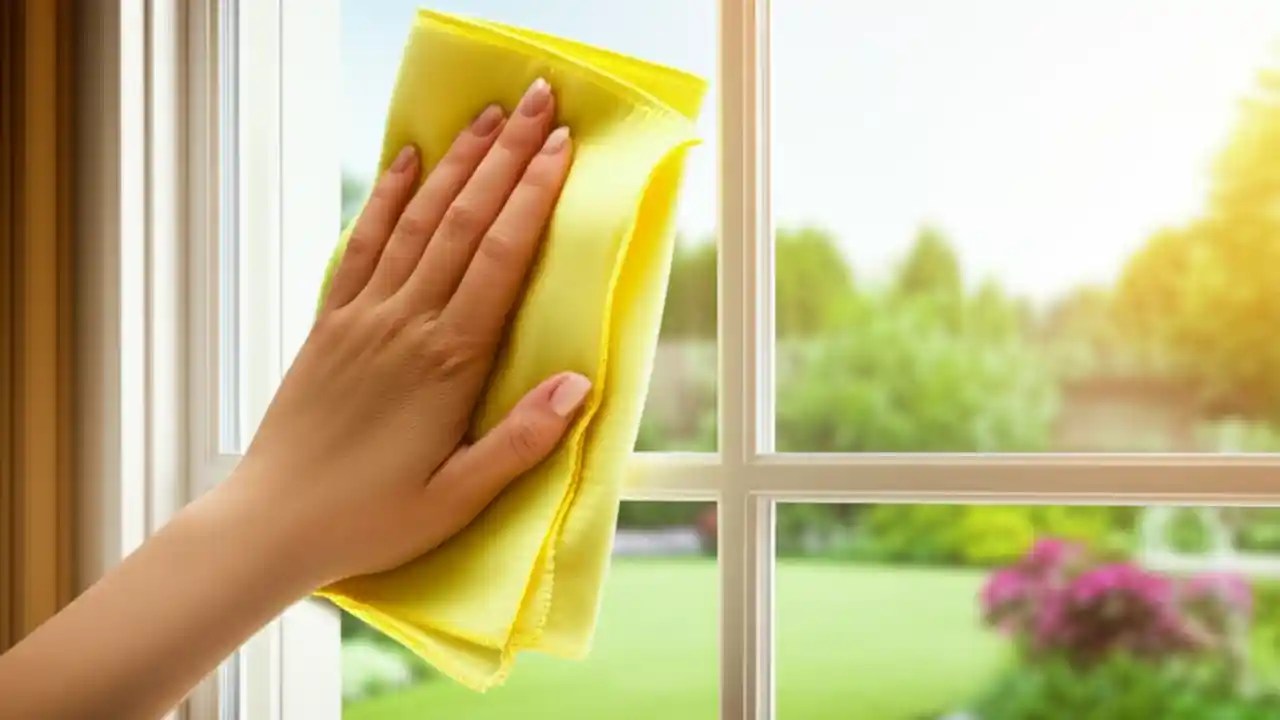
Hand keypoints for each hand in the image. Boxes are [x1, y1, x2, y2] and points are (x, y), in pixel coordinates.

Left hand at [228, 78, 584, 586]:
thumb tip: (581, 385)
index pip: (499, 257)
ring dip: (454, 163)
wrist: (272, 522)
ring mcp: (363, 316)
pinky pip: (362, 245)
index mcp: (447, 361)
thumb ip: (521, 441)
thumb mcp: (459, 497)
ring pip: (416, 220)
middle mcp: (405, 323)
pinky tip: (406, 162)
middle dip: (504, 155)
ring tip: (487, 115)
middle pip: (463, 220)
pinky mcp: (331, 323)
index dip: (533, 195)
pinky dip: (387, 198)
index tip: (560, 146)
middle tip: (536, 100)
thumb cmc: (371, 518)